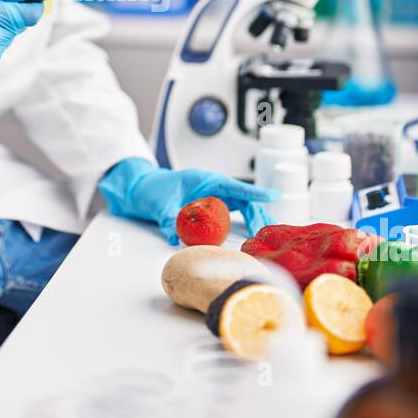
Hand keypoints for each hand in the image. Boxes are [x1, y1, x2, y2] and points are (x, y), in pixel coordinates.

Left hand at [98, 158, 277, 243]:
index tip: (272, 196)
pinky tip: (249, 235)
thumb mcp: (160, 203)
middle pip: (244, 199)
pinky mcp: (213, 208)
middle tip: (264, 230)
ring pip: (242, 207)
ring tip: (261, 234)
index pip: (235, 186)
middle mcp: (215, 188)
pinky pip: (232, 215)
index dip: (254, 192)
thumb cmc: (154, 189)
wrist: (144, 189)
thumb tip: (174, 237)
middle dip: (257, 213)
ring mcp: (215, 198)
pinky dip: (242, 224)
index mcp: (206, 180)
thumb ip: (168, 219)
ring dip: (253, 219)